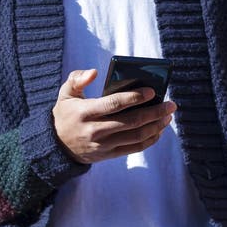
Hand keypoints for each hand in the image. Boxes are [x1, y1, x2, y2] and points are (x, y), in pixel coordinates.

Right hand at [52, 68, 176, 164]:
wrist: (57, 146)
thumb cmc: (66, 113)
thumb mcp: (65, 93)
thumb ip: (77, 78)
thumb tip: (94, 72)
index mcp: (85, 112)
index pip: (114, 104)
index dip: (134, 97)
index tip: (152, 91)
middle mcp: (95, 130)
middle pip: (131, 122)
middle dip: (154, 112)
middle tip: (170, 104)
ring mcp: (103, 145)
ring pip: (136, 137)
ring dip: (156, 126)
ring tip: (168, 116)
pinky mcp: (109, 155)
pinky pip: (134, 149)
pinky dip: (150, 140)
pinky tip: (159, 130)